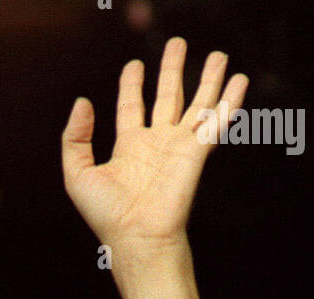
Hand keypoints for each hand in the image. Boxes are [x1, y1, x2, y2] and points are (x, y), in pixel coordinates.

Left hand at [62, 37, 247, 278]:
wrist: (137, 238)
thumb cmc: (107, 216)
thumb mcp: (77, 175)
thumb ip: (74, 138)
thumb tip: (82, 102)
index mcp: (129, 148)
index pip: (132, 106)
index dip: (132, 84)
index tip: (134, 65)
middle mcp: (156, 144)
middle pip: (167, 96)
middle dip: (172, 70)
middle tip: (178, 44)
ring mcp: (178, 148)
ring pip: (197, 104)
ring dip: (209, 79)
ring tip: (218, 55)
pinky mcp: (196, 153)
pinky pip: (215, 121)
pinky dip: (229, 100)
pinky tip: (239, 81)